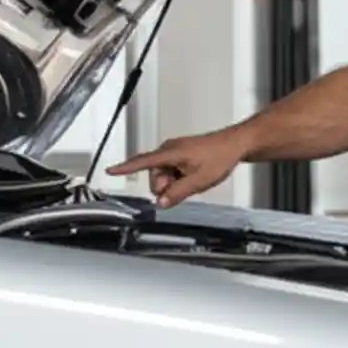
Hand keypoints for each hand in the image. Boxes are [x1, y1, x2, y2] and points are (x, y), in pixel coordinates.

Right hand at [107, 129, 250, 207]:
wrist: (236, 144)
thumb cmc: (220, 156)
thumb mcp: (200, 180)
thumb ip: (178, 192)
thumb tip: (161, 202)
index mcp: (170, 153)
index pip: (143, 161)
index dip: (126, 168)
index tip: (111, 170)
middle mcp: (169, 149)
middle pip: (154, 175)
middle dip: (165, 186)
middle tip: (185, 186)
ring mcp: (175, 151)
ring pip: (163, 175)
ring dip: (174, 182)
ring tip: (193, 179)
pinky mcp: (181, 154)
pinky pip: (172, 171)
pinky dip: (179, 177)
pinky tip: (194, 176)